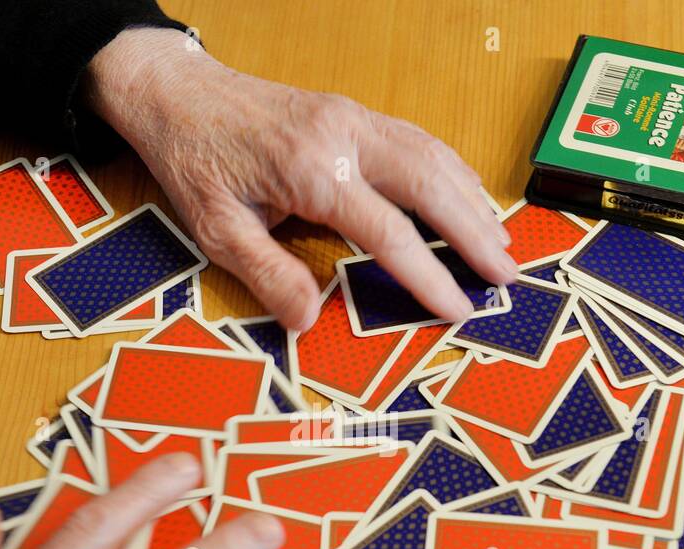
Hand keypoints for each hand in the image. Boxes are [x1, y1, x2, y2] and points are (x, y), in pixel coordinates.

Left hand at [85, 27, 516, 330]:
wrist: (176, 93)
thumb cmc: (194, 162)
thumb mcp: (216, 229)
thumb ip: (267, 274)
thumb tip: (308, 320)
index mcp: (311, 171)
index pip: (389, 232)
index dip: (429, 275)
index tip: (458, 308)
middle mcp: (343, 137)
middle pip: (430, 186)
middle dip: (474, 234)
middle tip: (506, 277)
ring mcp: (352, 118)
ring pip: (433, 157)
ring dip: (472, 201)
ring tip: (501, 244)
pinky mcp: (352, 113)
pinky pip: (417, 140)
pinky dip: (452, 171)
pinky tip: (468, 196)